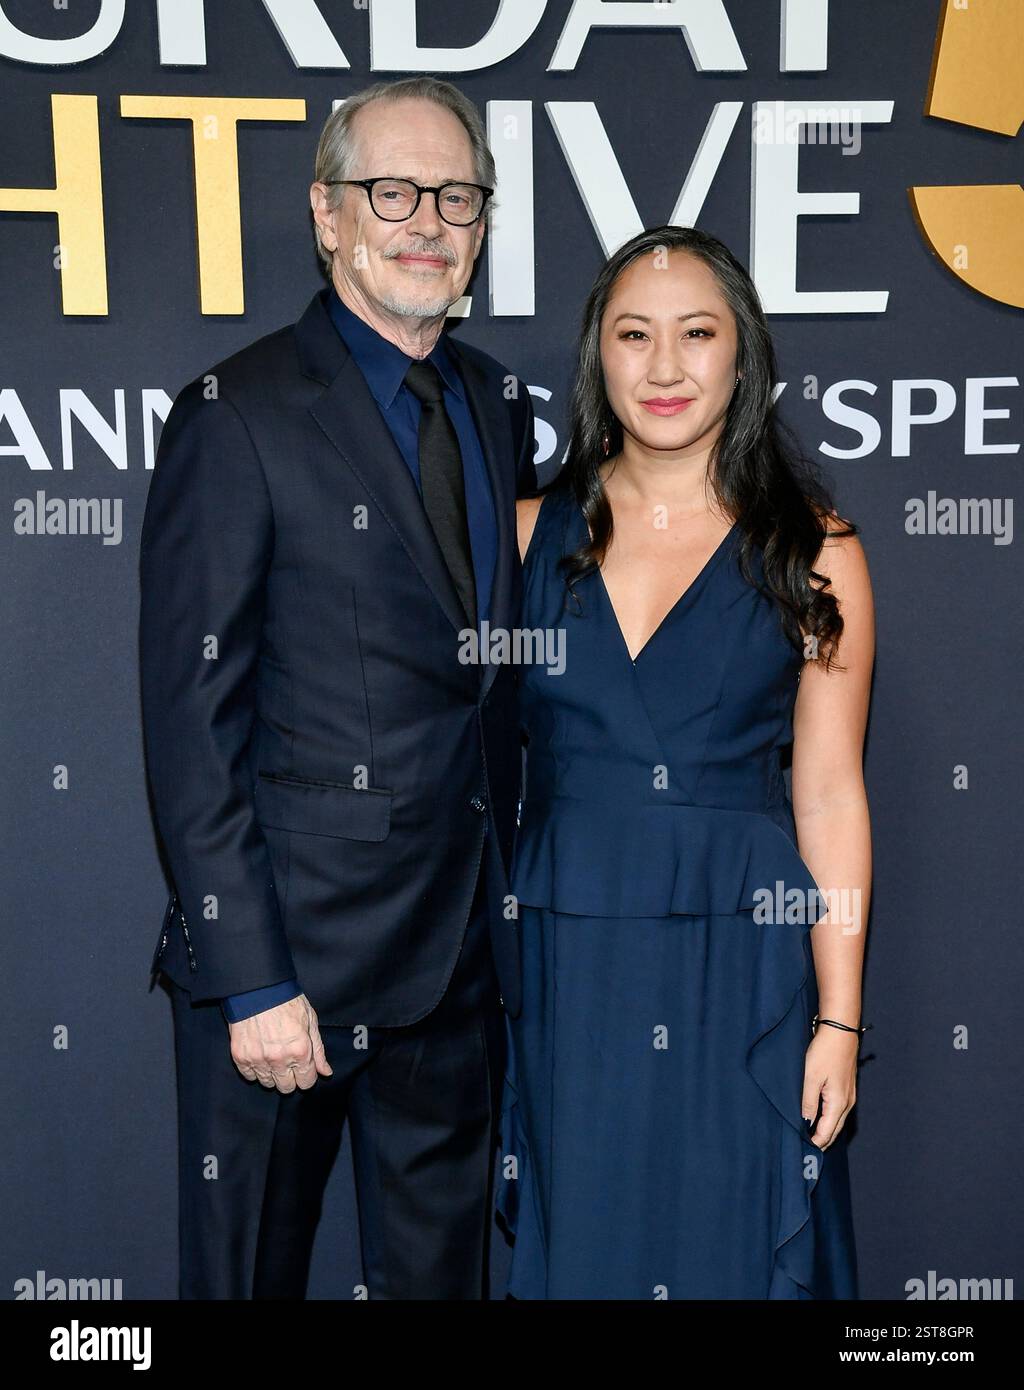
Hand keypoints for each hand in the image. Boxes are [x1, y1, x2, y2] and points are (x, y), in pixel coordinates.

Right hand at [228, 993, 332, 1092]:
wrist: (258, 988)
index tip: (303, 1069)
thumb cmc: (287, 1001)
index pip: (306, 1083)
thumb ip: (318, 1050)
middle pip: (286, 1087)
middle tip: (287, 1062)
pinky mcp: (240, 1056)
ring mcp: (258, 1059)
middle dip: (289, 1078)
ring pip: (267, 1083)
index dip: (306, 1076)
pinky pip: (249, 1076)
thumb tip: (325, 1072)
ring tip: (272, 1056)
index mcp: (300, 1050)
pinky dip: (254, 1069)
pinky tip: (259, 1055)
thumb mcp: (310, 1021)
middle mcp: (279, 1059)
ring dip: (272, 1074)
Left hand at [801, 1026, 857, 1148]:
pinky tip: (818, 1118)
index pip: (826, 1132)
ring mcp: (849, 1096)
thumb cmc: (825, 1052)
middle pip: (833, 1130)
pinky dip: (828, 1119)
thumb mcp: (810, 1077)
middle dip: (821, 1141)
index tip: (801, 1151)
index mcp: (838, 1103)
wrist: (840, 1031)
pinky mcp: (846, 1088)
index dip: (814, 1143)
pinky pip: (837, 1111)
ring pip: (836, 1121)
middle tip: (805, 1149)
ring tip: (809, 1137)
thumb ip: (808, 1102)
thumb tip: (805, 1123)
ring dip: (824, 1131)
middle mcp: (847, 1103)